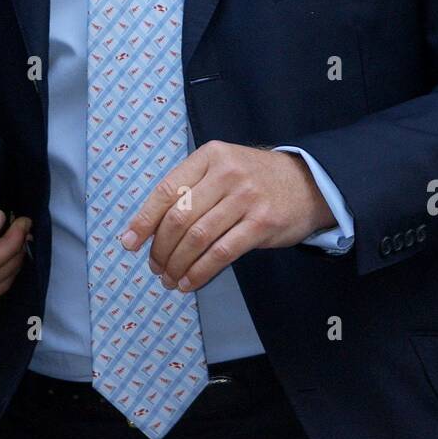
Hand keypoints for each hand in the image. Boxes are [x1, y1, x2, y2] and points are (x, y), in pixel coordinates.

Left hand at [120, 140, 332, 292]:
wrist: (308, 183)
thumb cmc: (255, 179)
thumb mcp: (222, 169)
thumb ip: (191, 189)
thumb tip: (148, 227)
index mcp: (210, 156)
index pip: (167, 190)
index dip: (144, 220)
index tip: (129, 243)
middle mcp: (226, 173)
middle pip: (179, 218)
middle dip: (161, 249)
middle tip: (155, 267)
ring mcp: (246, 198)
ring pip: (198, 238)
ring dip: (177, 264)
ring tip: (169, 279)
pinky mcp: (262, 224)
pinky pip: (222, 253)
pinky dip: (200, 271)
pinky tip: (190, 281)